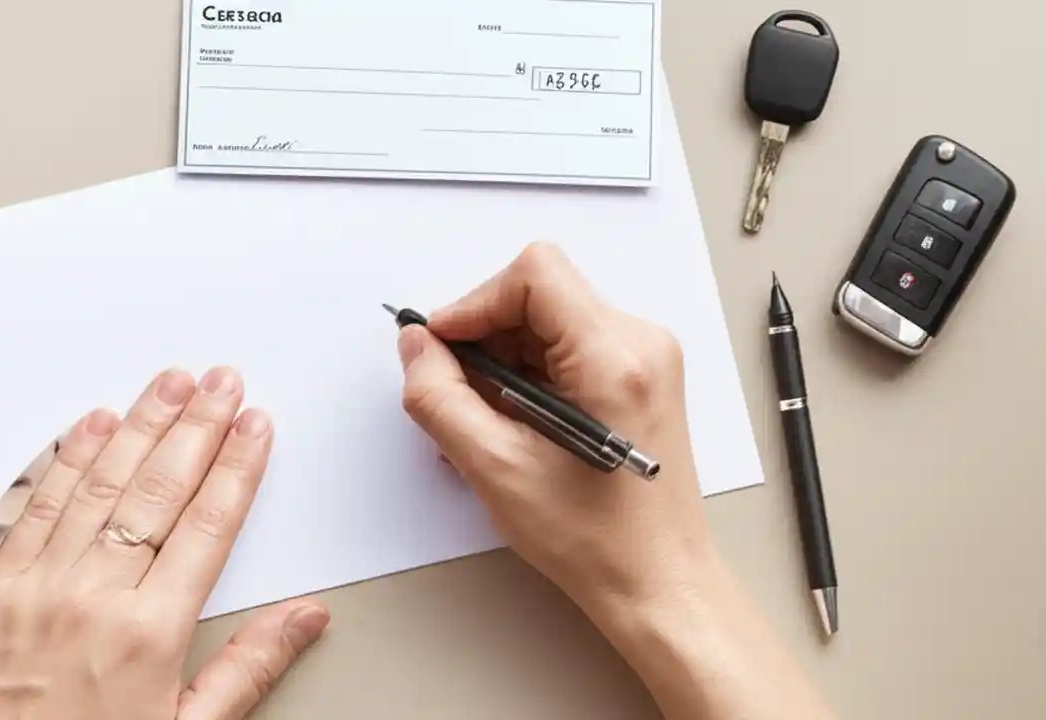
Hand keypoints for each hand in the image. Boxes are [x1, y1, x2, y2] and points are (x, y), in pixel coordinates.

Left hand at [0, 368, 328, 719]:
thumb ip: (248, 668)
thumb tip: (305, 617)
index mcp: (149, 635)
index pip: (209, 525)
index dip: (237, 467)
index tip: (256, 427)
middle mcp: (92, 599)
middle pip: (158, 490)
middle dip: (197, 426)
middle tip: (221, 382)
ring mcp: (34, 589)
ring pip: (98, 485)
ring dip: (139, 426)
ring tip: (169, 384)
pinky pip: (33, 509)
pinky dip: (66, 461)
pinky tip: (92, 426)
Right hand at [396, 243, 720, 630]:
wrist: (659, 583)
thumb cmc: (599, 541)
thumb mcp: (496, 469)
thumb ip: (441, 398)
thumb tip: (416, 346)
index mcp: (615, 358)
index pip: (535, 274)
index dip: (475, 302)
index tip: (442, 345)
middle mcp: (641, 344)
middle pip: (540, 295)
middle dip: (486, 337)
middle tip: (456, 393)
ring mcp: (646, 360)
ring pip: (550, 322)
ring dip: (503, 360)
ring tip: (482, 422)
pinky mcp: (639, 378)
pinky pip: (568, 348)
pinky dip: (528, 376)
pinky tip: (510, 425)